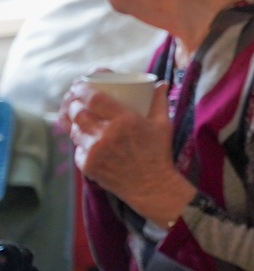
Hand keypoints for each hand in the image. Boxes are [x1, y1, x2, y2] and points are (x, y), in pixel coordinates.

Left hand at [59, 79, 193, 227]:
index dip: (82, 89)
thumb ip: (160, 102)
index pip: (94, 99)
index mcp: (124, 121)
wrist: (151, 186)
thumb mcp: (163, 125)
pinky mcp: (87, 165)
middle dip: (74, 103)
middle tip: (77, 100)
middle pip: (78, 112)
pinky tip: (87, 139)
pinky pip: (77, 148)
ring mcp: (94, 151)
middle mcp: (106, 135)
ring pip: (74, 130)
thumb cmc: (158, 153)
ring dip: (76, 122)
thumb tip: (161, 84)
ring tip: (81, 118)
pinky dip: (80, 142)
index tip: (80, 85)